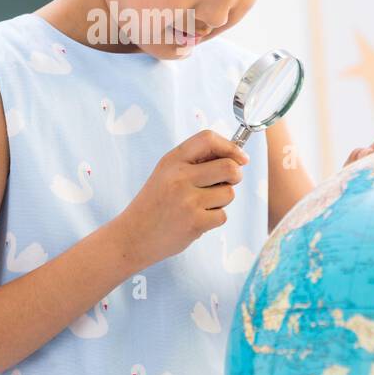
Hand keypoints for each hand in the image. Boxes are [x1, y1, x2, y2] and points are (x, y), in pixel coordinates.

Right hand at [116, 129, 249, 268]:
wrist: (133, 236)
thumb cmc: (155, 203)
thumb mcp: (166, 173)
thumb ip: (195, 161)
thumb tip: (236, 156)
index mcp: (172, 160)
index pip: (208, 139)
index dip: (231, 146)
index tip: (240, 157)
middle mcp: (179, 177)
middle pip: (229, 167)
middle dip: (236, 175)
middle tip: (226, 183)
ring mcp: (188, 200)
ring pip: (229, 193)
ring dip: (221, 200)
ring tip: (201, 205)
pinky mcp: (195, 222)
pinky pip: (222, 216)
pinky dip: (214, 219)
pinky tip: (196, 220)